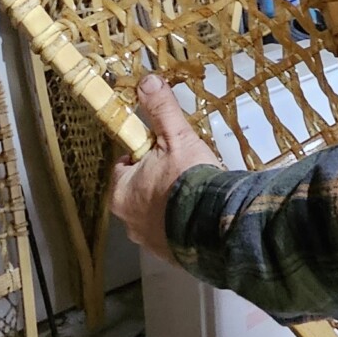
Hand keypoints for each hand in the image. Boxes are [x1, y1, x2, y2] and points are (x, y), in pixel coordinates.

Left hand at [107, 74, 219, 253]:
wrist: (216, 226)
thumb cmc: (190, 180)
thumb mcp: (176, 137)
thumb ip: (160, 109)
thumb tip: (147, 81)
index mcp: (122, 192)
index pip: (123, 168)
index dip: (143, 157)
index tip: (162, 153)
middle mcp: (128, 221)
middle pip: (138, 192)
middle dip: (156, 183)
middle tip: (182, 172)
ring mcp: (149, 242)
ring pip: (155, 215)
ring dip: (169, 206)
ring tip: (194, 194)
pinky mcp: (170, 256)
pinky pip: (172, 236)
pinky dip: (182, 226)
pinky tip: (200, 215)